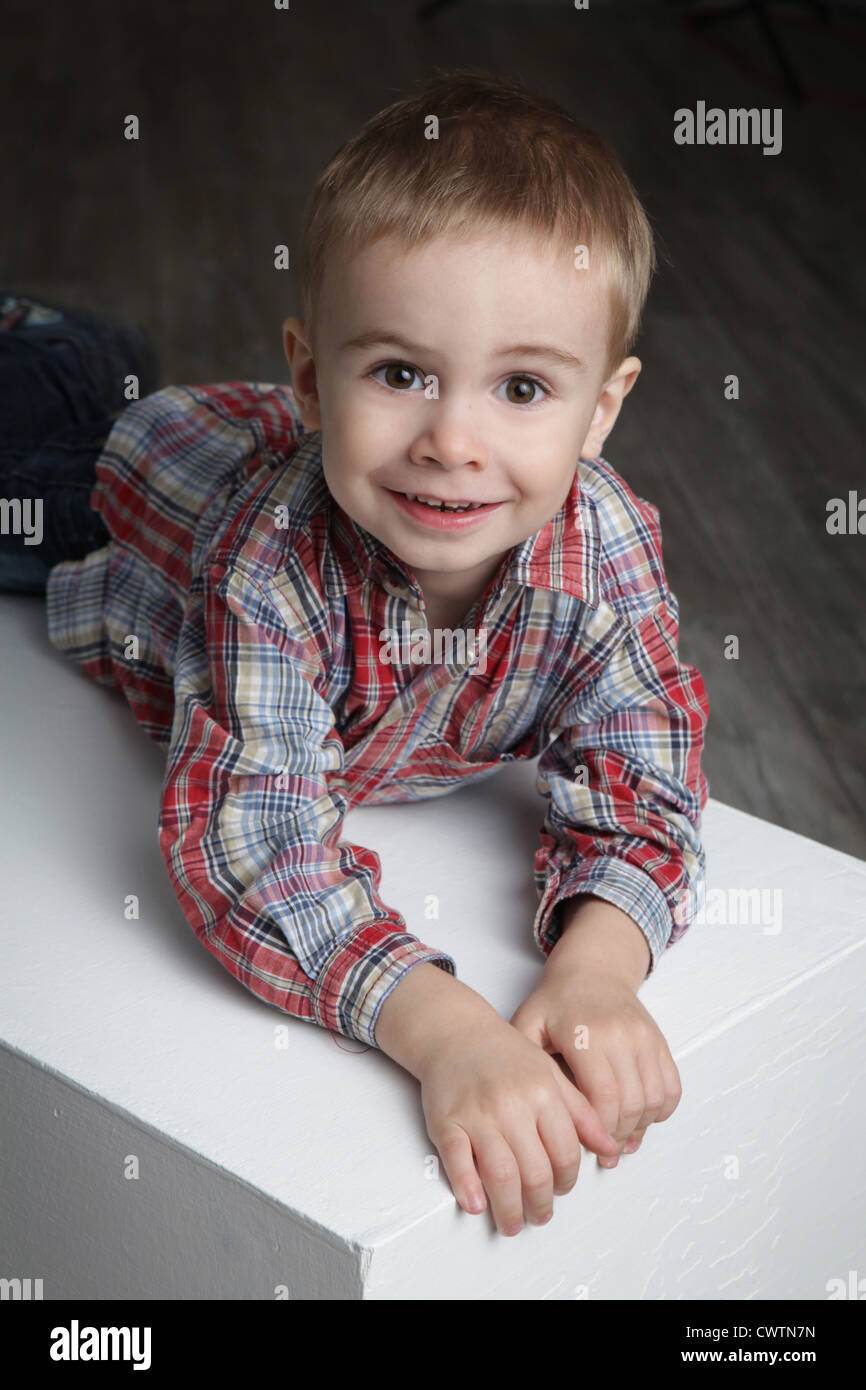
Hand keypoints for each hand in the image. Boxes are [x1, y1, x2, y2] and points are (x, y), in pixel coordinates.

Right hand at [416, 1014, 620, 1235]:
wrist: (456, 1031)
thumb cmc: (504, 1055)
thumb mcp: (551, 1074)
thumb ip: (581, 1112)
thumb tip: (610, 1147)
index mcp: (543, 1093)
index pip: (565, 1152)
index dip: (567, 1180)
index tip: (561, 1191)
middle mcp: (513, 1104)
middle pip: (535, 1171)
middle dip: (540, 1204)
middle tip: (538, 1216)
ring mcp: (479, 1114)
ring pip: (501, 1174)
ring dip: (509, 1208)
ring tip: (511, 1223)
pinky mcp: (447, 1120)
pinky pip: (458, 1161)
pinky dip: (467, 1188)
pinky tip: (476, 1204)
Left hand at [509, 974, 681, 1166]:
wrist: (592, 970)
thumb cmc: (556, 1002)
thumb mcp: (528, 1026)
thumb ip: (528, 1067)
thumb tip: (530, 1112)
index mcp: (584, 1034)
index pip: (602, 1097)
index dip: (598, 1130)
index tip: (587, 1146)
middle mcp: (620, 1034)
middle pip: (631, 1104)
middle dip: (618, 1135)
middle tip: (605, 1150)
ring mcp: (644, 1037)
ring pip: (654, 1099)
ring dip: (640, 1126)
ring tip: (621, 1138)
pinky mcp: (659, 1041)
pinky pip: (672, 1087)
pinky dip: (661, 1109)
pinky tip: (641, 1117)